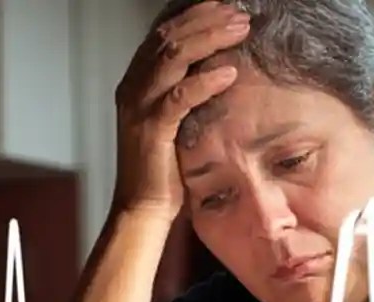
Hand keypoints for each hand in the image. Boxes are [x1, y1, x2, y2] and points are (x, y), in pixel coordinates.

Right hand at [111, 0, 249, 220]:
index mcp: (136, 82)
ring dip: (210, 39)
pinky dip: (205, 81)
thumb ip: (184, 92)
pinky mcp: (151, 130)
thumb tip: (217, 67)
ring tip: (240, 30)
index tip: (223, 6)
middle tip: (240, 14)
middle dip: (206, 20)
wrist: (143, 208)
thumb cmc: (165, 167)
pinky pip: (179, 97)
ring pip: (172, 57)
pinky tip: (229, 72)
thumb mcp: (174, 120)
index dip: (193, 15)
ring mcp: (139, 107)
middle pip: (168, 37)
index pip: (163, 34)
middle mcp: (133, 88)